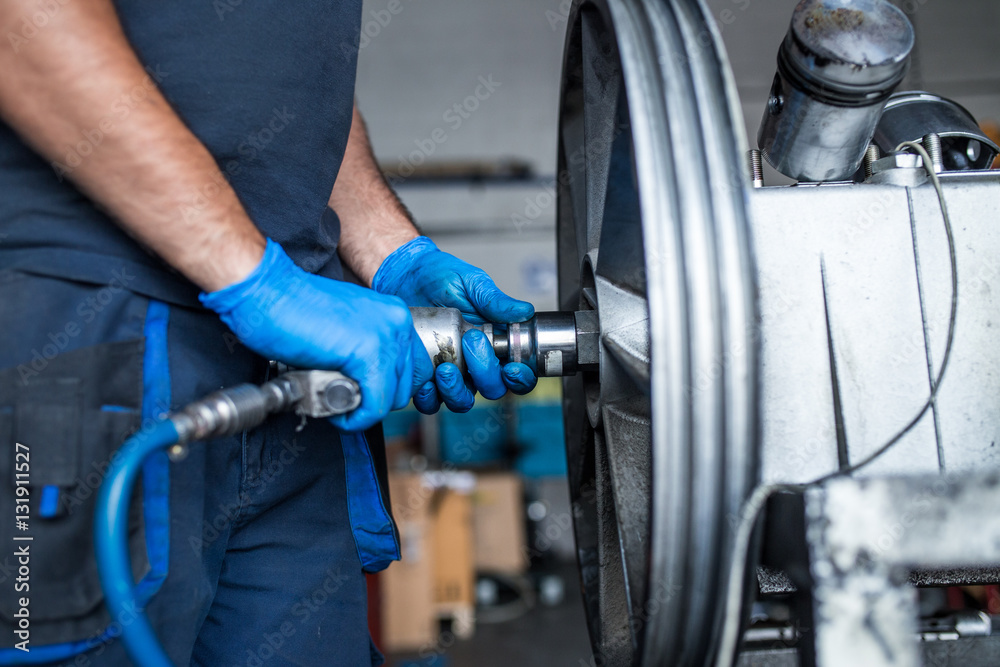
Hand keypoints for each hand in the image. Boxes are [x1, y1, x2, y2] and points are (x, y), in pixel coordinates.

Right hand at [200, 239, 433, 431]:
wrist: (266, 293)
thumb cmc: (293, 311)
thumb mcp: (345, 327)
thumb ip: (365, 349)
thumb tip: (373, 383)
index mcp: (393, 314)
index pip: (412, 369)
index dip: (385, 389)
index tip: (360, 393)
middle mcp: (397, 322)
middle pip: (404, 386)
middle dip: (374, 400)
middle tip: (341, 395)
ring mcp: (387, 336)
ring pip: (391, 399)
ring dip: (362, 409)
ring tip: (332, 397)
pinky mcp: (369, 354)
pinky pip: (374, 406)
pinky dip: (354, 418)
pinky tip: (333, 408)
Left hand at [372, 236, 536, 412]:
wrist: (403, 274)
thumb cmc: (439, 276)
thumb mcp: (471, 283)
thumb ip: (496, 300)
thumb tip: (524, 312)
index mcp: (495, 342)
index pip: (518, 372)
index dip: (521, 378)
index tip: (511, 367)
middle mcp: (475, 362)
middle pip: (493, 389)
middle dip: (485, 373)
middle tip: (471, 343)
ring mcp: (450, 371)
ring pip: (462, 401)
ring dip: (456, 391)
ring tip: (444, 368)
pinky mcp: (424, 376)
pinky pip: (431, 402)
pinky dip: (429, 397)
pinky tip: (424, 380)